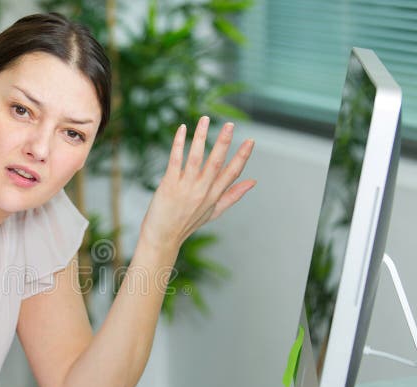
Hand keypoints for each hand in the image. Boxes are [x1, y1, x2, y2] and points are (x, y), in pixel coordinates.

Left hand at [141, 116, 255, 253]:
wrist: (163, 238)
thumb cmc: (187, 223)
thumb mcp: (214, 211)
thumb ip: (233, 195)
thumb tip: (253, 181)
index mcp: (214, 196)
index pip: (232, 173)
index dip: (242, 157)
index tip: (251, 141)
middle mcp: (202, 191)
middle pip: (216, 163)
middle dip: (224, 143)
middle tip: (231, 124)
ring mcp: (185, 188)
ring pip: (196, 158)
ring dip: (201, 137)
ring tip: (205, 119)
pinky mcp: (169, 186)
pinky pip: (175, 161)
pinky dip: (179, 144)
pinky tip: (182, 129)